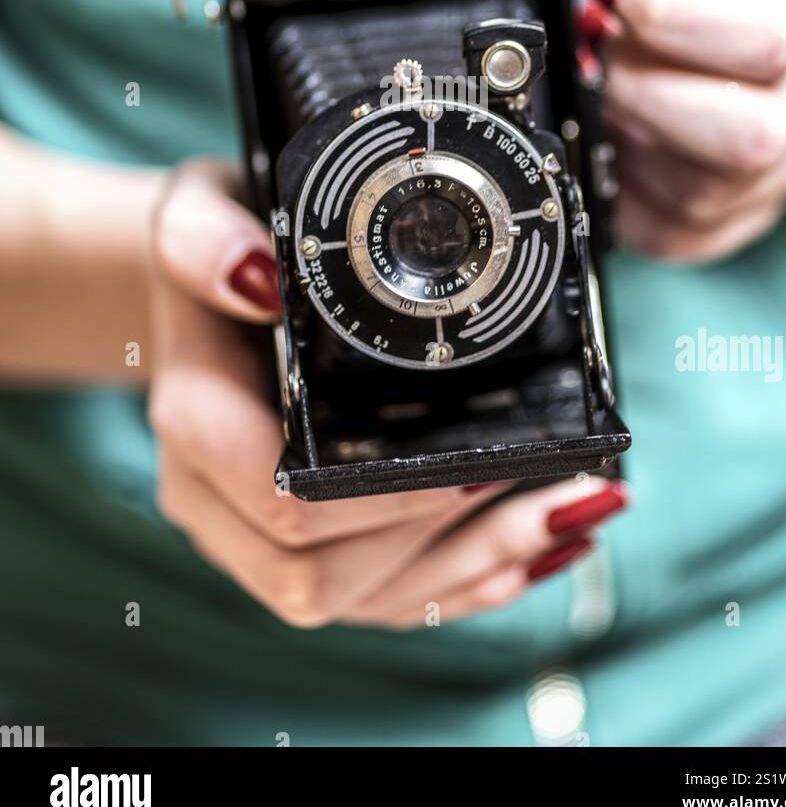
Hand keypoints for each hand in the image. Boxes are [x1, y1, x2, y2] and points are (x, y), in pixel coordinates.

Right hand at [148, 161, 628, 627]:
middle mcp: (213, 498)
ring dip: (472, 567)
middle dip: (448, 545)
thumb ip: (207, 238)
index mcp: (194, 424)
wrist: (205, 280)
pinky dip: (459, 580)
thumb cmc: (219, 240)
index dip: (389, 501)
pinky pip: (374, 594)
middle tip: (553, 489)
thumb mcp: (200, 208)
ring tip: (569, 512)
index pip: (288, 503)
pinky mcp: (293, 545)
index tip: (478, 463)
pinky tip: (532, 547)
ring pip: (358, 599)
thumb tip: (258, 278)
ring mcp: (250, 534)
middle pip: (323, 576)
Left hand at [528, 0, 785, 261]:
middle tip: (582, 54)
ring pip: (720, 187)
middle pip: (748, 125)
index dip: (661, 9)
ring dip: (639, 144)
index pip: (747, 24)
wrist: (756, 26)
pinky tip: (608, 152)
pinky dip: (633, 200)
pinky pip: (688, 233)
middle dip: (646, 92)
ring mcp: (774, 157)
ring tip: (593, 98)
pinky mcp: (738, 214)